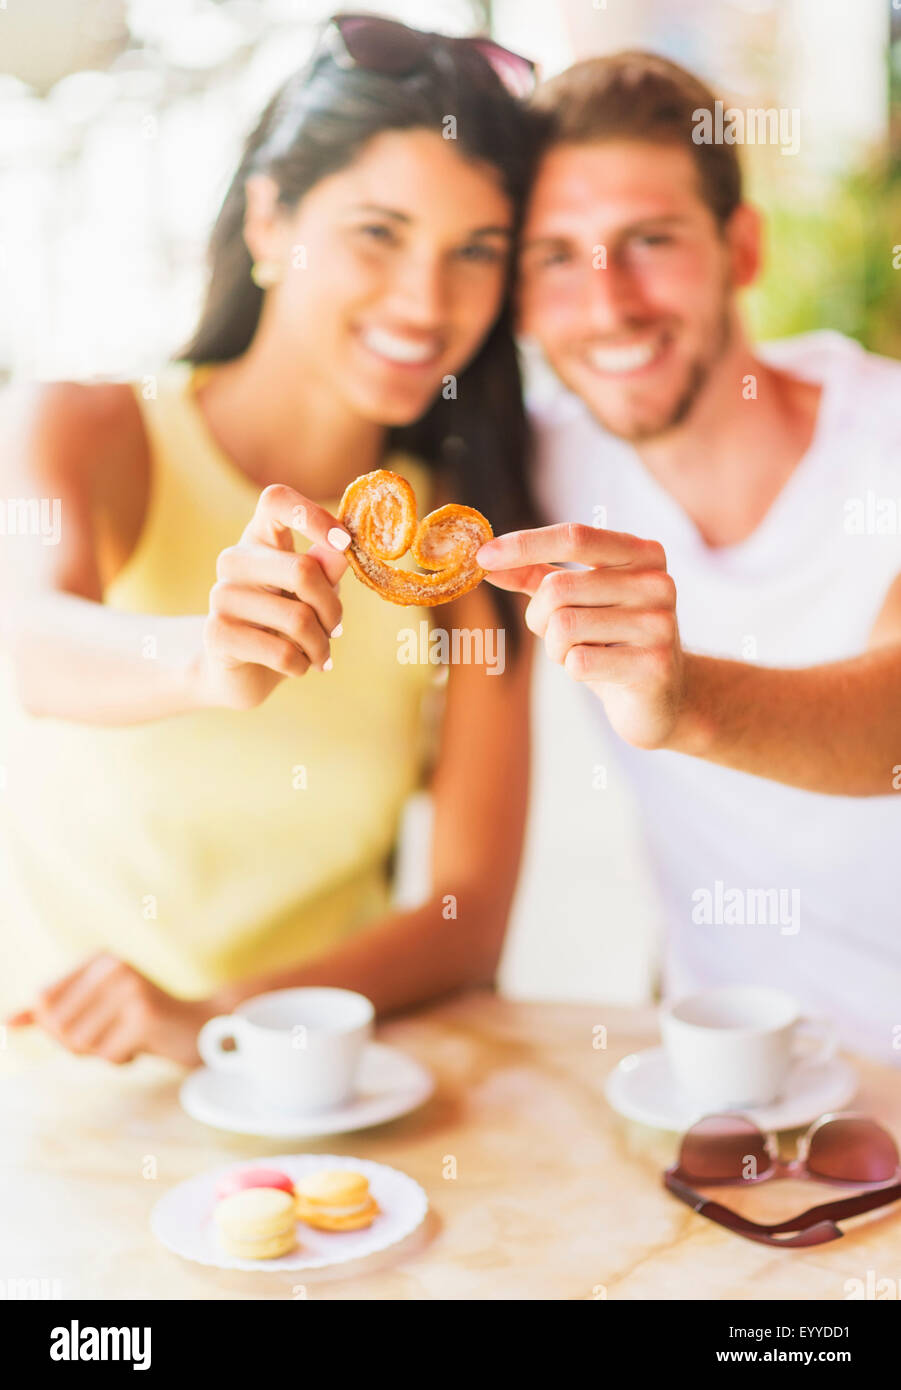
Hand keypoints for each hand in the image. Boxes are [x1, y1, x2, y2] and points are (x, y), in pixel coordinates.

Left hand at [5, 953, 217, 1066]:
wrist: (200, 1027)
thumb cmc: (139, 1021)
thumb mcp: (93, 1009)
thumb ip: (49, 1013)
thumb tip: (6, 1022)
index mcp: (97, 959)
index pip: (42, 1002)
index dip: (56, 1027)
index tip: (88, 1025)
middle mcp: (113, 966)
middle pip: (57, 1025)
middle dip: (79, 1044)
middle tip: (109, 1036)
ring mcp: (130, 988)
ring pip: (80, 1044)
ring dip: (101, 1052)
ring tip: (127, 1037)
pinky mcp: (145, 1015)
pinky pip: (107, 1055)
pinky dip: (122, 1060)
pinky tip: (143, 1045)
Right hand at [194, 484, 350, 710]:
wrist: (241, 672)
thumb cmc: (284, 623)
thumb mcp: (312, 593)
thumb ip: (326, 569)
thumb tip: (340, 550)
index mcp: (260, 538)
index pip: (277, 500)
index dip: (314, 516)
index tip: (344, 543)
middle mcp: (234, 560)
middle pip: (303, 571)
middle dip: (333, 609)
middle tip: (336, 629)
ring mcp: (221, 595)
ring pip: (298, 618)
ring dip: (321, 645)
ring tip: (320, 654)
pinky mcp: (217, 633)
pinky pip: (282, 652)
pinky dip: (302, 665)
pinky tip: (298, 666)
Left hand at [477, 523, 685, 749]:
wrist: (663, 697)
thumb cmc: (614, 640)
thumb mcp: (578, 599)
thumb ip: (536, 575)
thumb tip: (487, 562)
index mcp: (642, 553)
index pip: (574, 536)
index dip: (524, 544)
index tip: (482, 557)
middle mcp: (657, 581)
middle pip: (559, 588)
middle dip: (540, 617)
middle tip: (557, 635)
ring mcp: (660, 623)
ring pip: (564, 626)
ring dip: (556, 647)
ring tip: (583, 652)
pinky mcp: (654, 665)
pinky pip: (579, 662)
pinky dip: (574, 669)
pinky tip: (599, 672)